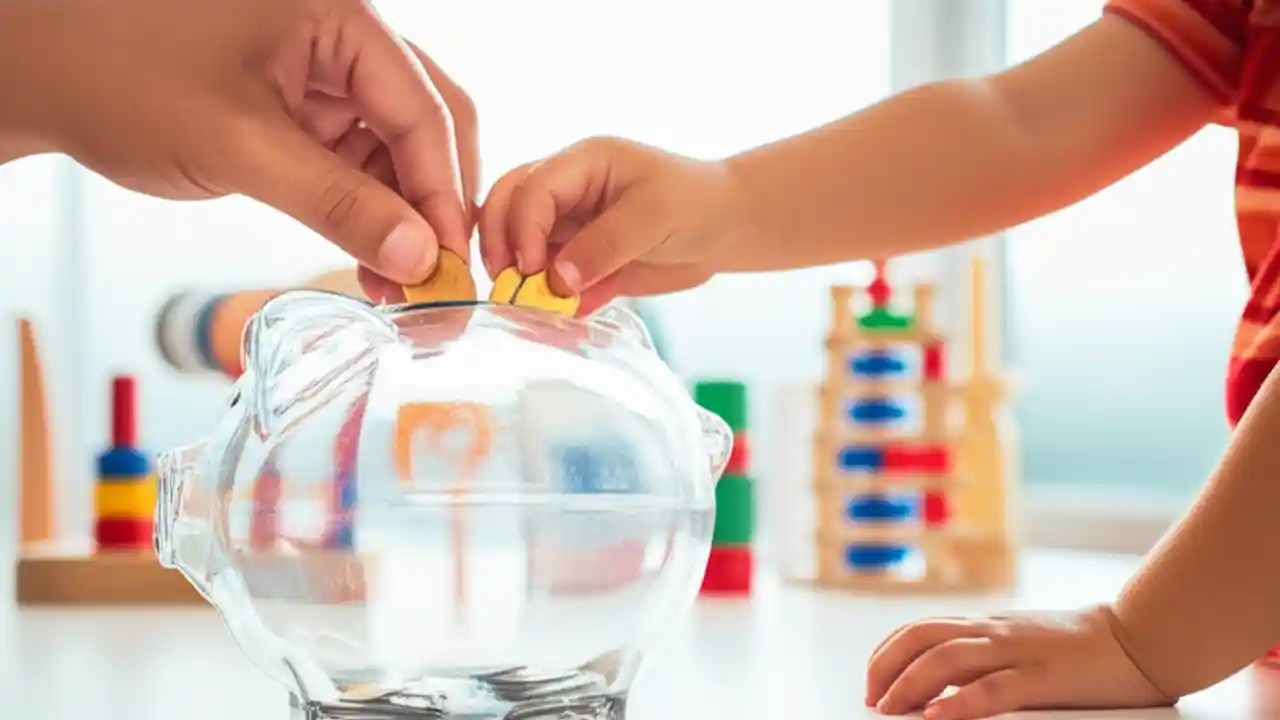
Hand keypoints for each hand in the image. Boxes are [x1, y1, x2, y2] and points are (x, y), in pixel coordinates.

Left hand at [1, 0, 476, 298]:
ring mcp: (318, 71)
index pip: (422, 106)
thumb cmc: (118, 75)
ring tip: (398, 283)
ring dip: (400, 214)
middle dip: (432, 200)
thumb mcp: (239, 145)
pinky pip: (352, 159)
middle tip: (438, 274)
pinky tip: (369, 258)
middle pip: (423, 120)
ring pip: (392, 147)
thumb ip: (336, 202)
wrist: (41, 72)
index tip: (451, 260)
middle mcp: (339, 36)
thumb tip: (418, 256)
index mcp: (337, 14)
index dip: (442, 189)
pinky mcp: (296, 107)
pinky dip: (364, 209)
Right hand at [478, 137, 739, 315]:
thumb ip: (604, 245)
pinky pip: (551, 283)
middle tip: (508, 284)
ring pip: (520, 247)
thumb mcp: (653, 216)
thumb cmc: (696, 203)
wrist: (727, 228)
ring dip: (517, 277)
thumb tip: (557, 280)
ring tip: (528, 306)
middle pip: (506, 208)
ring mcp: (570, 228)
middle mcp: (566, 192)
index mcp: (580, 164)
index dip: (523, 227)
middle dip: (499, 244)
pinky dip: (547, 302)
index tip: (531, 267)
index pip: (531, 188)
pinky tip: (554, 320)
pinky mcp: (581, 264)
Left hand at [865, 605, 1172, 718]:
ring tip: (889, 709)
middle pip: (921, 637)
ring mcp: (1017, 652)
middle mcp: (994, 632)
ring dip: (908, 684)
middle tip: (872, 699)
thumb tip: (945, 684)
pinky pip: (991, 689)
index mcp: (988, 624)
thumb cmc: (1083, 647)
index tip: (872, 678)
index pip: (921, 628)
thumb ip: (988, 654)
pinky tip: (936, 717)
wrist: (1140, 636)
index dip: (887, 651)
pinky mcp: (1042, 678)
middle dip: (886, 666)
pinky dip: (958, 703)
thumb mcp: (1024, 643)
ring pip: (945, 658)